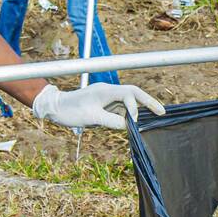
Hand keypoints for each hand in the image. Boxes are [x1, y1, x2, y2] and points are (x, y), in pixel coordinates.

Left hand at [32, 82, 164, 129]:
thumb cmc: (70, 110)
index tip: (134, 122)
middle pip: (134, 94)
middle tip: (162, 112)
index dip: (135, 107)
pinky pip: (121, 109)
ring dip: (140, 110)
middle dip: (148, 102)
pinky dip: (129, 116)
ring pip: (128, 102)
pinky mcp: (104, 105)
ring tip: (155, 116)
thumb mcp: (91, 118)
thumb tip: (127, 126)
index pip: (129, 94)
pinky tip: (135, 123)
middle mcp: (108, 92)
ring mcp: (106, 98)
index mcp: (106, 90)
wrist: (55, 107)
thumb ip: (110, 121)